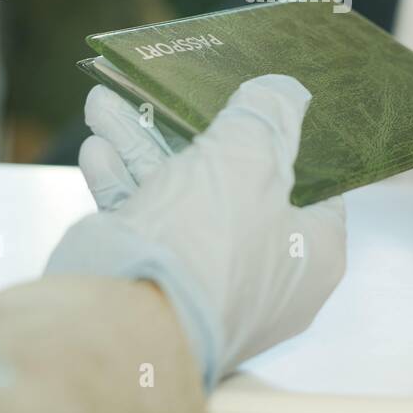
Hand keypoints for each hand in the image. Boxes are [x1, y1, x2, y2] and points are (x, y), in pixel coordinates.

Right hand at [46, 75, 346, 383]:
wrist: (129, 320)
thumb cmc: (210, 242)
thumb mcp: (251, 155)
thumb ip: (268, 114)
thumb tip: (282, 93)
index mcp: (310, 254)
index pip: (314, 187)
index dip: (290, 141)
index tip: (267, 105)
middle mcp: (262, 272)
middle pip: (235, 182)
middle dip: (190, 130)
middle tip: (172, 93)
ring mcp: (206, 279)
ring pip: (179, 195)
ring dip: (140, 146)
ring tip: (106, 105)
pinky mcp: (158, 282)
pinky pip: (145, 222)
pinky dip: (121, 184)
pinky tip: (97, 151)